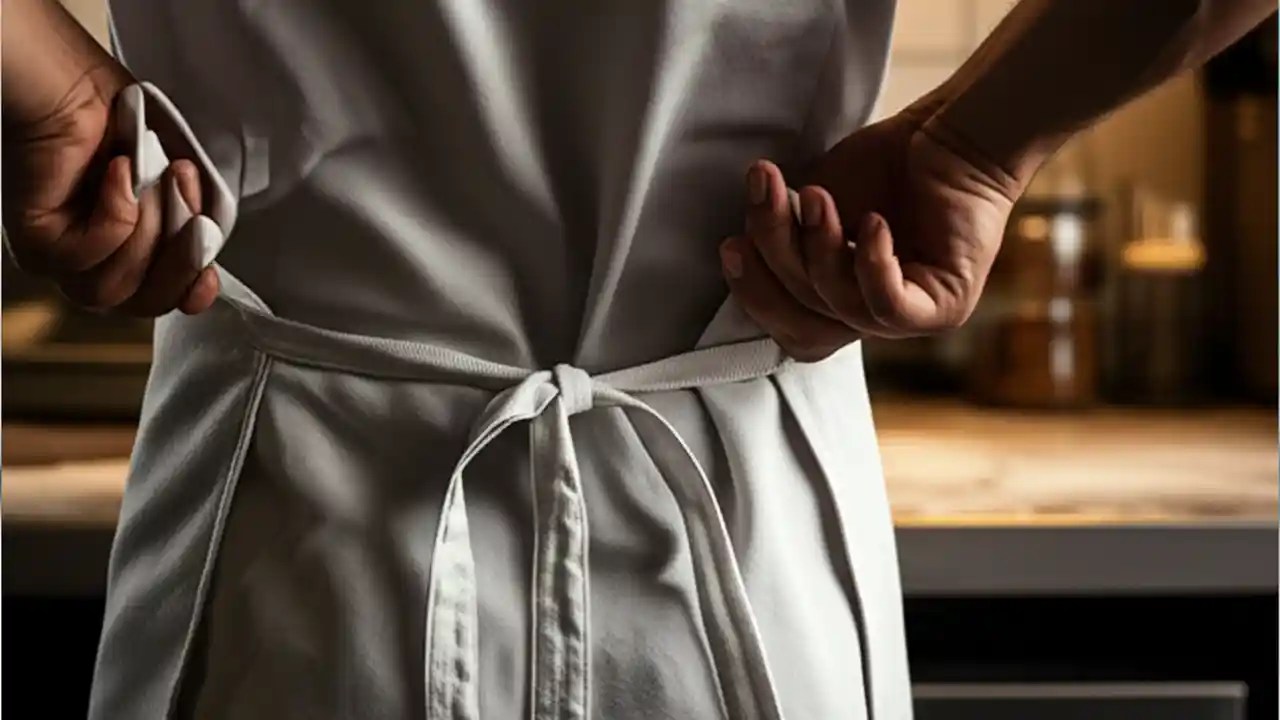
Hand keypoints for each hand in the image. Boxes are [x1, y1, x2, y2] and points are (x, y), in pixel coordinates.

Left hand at [2, 65, 219, 315]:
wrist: (75, 85)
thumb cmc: (123, 118)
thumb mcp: (179, 182)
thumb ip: (195, 225)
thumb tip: (209, 267)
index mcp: (127, 249)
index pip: (158, 298)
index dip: (187, 292)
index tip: (210, 277)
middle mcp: (90, 259)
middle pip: (142, 304)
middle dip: (179, 262)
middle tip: (197, 220)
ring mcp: (61, 255)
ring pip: (114, 289)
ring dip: (147, 233)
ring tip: (157, 180)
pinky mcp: (37, 242)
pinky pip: (88, 255)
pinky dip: (115, 212)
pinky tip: (118, 172)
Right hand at [719, 106, 1016, 361]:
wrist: (956, 132)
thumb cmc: (888, 165)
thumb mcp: (813, 207)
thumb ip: (782, 238)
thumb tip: (736, 254)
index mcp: (840, 303)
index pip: (788, 327)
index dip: (755, 294)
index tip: (731, 243)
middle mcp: (872, 317)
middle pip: (805, 321)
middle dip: (776, 259)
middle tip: (767, 196)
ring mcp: (910, 317)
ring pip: (842, 307)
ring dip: (821, 247)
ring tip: (817, 197)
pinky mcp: (945, 307)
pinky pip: (891, 306)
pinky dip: (872, 265)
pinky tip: (871, 222)